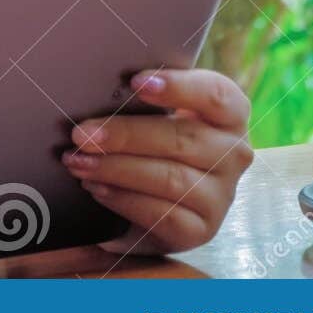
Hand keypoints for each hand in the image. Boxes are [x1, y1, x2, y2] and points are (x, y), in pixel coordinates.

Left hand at [61, 67, 252, 254]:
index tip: (135, 82)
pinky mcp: (202, 230)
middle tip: (82, 134)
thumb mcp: (158, 114)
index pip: (215, 95)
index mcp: (229, 114)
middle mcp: (234, 154)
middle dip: (125, 135)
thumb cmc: (156, 141)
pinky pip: (161, 214)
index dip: (177, 86)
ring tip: (79, 161)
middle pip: (182, 139)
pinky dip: (123, 199)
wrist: (160, 198)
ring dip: (116, 169)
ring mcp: (221, 195)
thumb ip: (142, 100)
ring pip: (169, 179)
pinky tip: (96, 188)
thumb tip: (95, 89)